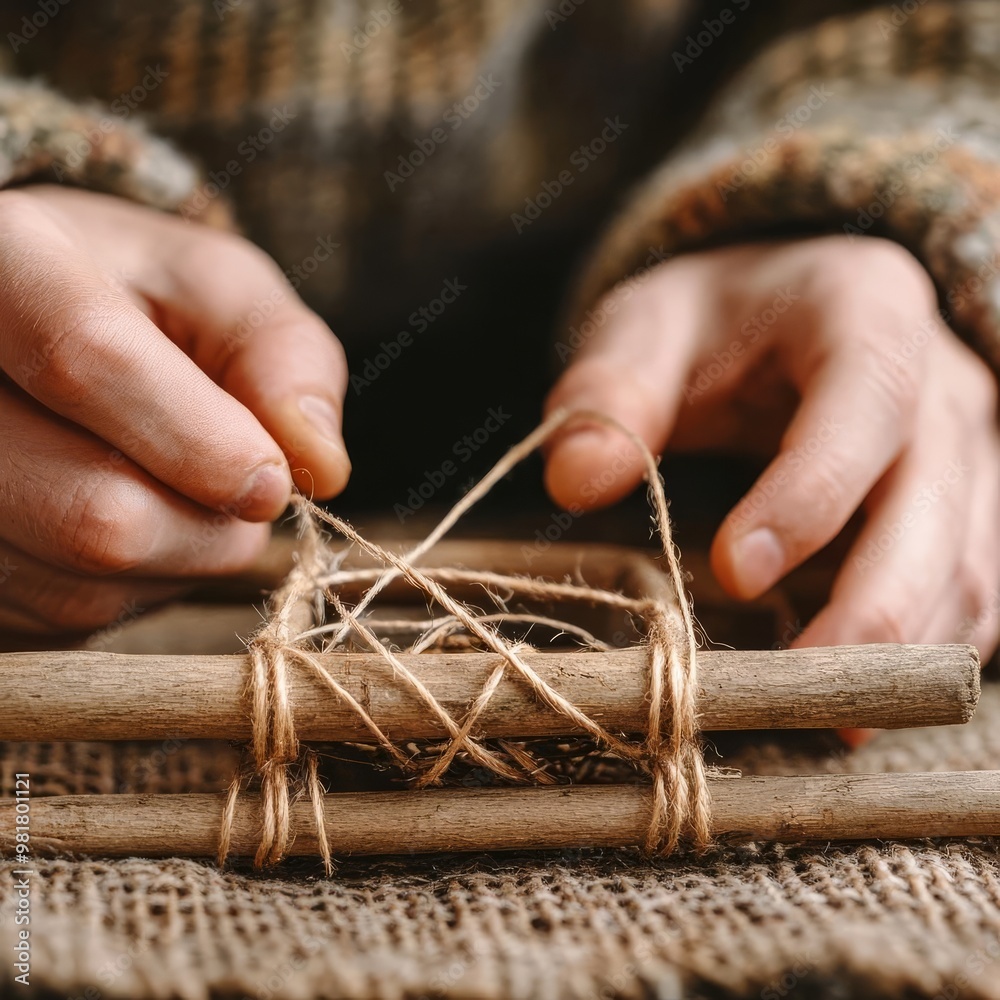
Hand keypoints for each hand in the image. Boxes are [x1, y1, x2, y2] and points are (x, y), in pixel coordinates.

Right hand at [0, 185, 349, 633]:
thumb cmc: (141, 302)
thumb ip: (285, 357)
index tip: (271, 483)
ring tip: (170, 487)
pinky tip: (121, 514)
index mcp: (2, 261)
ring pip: (86, 582)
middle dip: (209, 522)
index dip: (203, 442)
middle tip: (237, 483)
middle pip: (97, 512)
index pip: (87, 360)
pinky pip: (63, 617)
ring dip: (179, 560)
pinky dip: (130, 586)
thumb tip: (321, 469)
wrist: (27, 332)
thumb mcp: (225, 292)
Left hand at [545, 236, 999, 659]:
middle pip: (937, 500)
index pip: (865, 399)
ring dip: (906, 645)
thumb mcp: (646, 327)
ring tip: (829, 715)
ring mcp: (968, 449)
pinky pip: (972, 585)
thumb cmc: (710, 320)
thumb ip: (610, 392)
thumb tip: (575, 478)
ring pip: (967, 559)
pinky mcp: (966, 506)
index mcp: (863, 307)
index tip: (737, 571)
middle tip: (798, 682)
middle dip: (875, 603)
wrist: (779, 312)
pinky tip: (862, 692)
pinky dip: (924, 647)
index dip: (812, 492)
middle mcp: (940, 381)